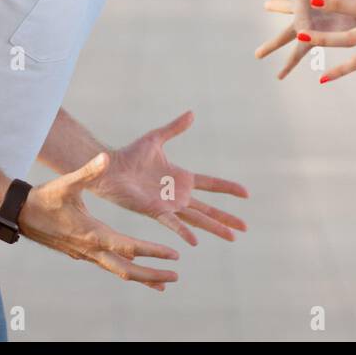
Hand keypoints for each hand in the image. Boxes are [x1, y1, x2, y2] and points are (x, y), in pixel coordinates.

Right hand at [18, 152, 180, 290]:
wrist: (20, 214)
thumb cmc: (43, 197)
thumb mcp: (67, 182)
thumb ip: (88, 171)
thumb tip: (106, 157)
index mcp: (92, 234)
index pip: (128, 248)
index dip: (152, 252)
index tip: (173, 255)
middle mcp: (91, 249)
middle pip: (127, 269)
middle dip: (151, 275)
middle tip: (175, 276)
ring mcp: (85, 254)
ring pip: (118, 270)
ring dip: (141, 276)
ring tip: (162, 282)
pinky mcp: (81, 253)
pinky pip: (109, 266)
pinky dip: (126, 269)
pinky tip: (134, 268)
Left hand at [91, 111, 248, 246]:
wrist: (109, 168)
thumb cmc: (129, 155)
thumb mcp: (156, 138)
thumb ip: (175, 128)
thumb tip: (192, 113)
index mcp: (182, 178)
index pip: (212, 184)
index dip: (228, 188)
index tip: (246, 193)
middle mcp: (178, 194)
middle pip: (209, 208)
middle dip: (227, 218)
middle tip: (245, 227)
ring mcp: (169, 205)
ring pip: (197, 219)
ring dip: (215, 228)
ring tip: (232, 237)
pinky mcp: (155, 211)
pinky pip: (173, 223)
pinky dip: (183, 231)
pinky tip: (195, 241)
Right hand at [255, 0, 355, 78]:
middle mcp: (306, 9)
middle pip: (285, 8)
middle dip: (276, 6)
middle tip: (264, 4)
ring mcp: (308, 25)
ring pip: (285, 36)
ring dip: (272, 45)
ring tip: (258, 55)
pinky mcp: (314, 39)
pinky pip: (299, 53)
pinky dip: (289, 65)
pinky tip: (280, 76)